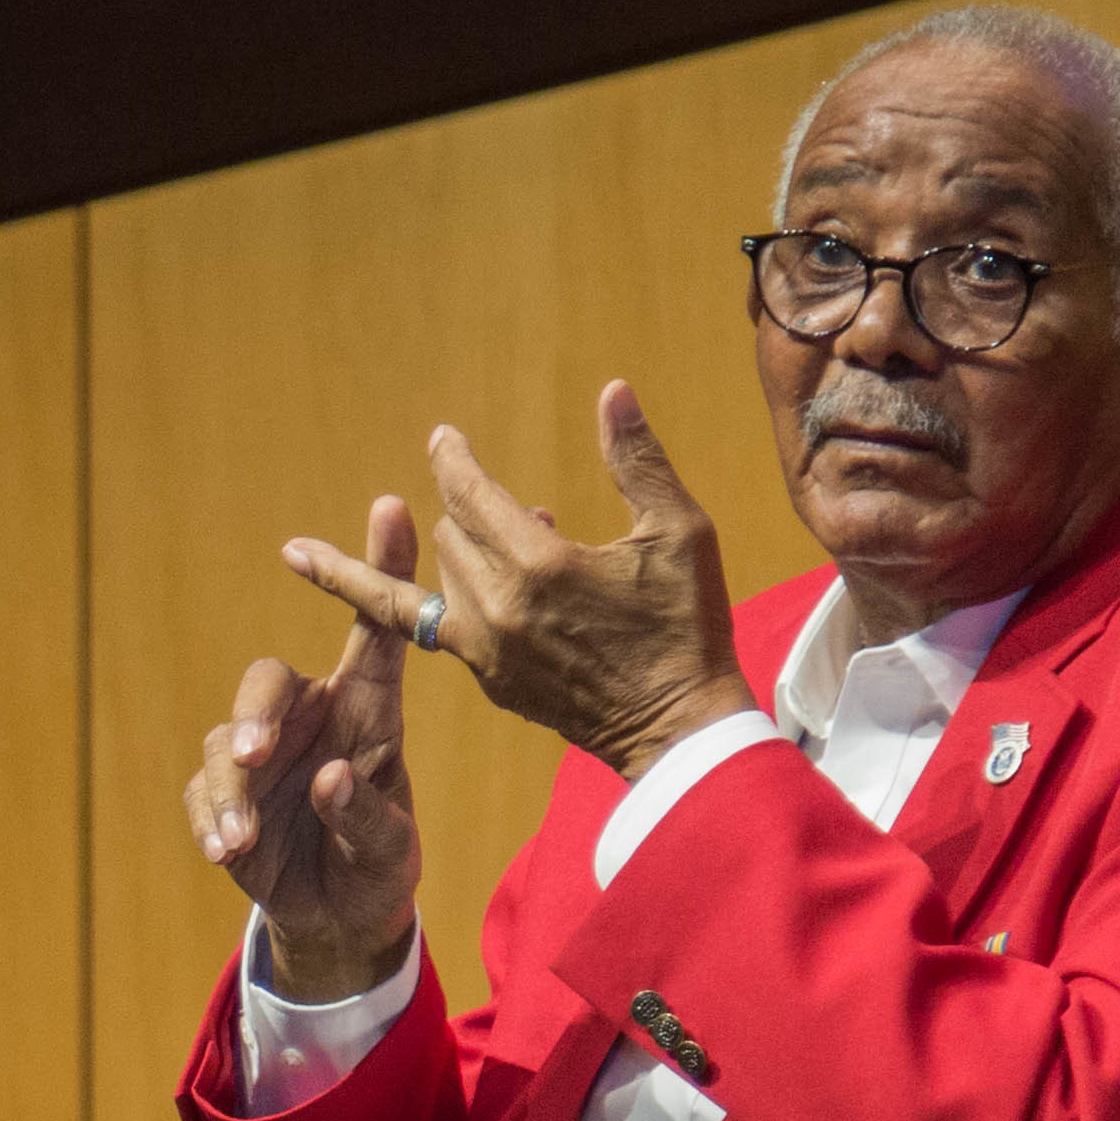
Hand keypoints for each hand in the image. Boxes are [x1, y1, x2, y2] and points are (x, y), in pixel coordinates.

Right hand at [187, 493, 424, 1002]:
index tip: (390, 508)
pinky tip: (224, 851)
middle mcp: (307, 718)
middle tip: (255, 752)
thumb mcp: (390, 851)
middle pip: (268, 680)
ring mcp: (260, 756)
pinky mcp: (224, 797)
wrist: (337, 916)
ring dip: (230, 786)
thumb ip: (367, 816)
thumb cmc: (376, 862)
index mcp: (366, 711)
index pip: (375, 631)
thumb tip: (329, 779)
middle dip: (256, 712)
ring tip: (240, 838)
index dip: (381, 569)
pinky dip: (212, 820)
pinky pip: (204, 794)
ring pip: (226, 743)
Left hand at [288, 382, 753, 779]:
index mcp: (541, 565)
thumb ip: (638, 459)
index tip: (443, 438)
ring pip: (439, 581)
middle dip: (467, 507)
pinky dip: (430, 599)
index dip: (452, 460)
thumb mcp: (680, 532)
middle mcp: (500, 609)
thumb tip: (612, 391)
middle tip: (495, 496)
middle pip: (449, 535)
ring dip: (459, 551)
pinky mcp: (491, 682)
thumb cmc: (688, 626)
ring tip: (501, 538)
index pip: (469, 495)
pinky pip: (435, 630)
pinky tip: (447, 584)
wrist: (680, 729)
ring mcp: (488, 653)